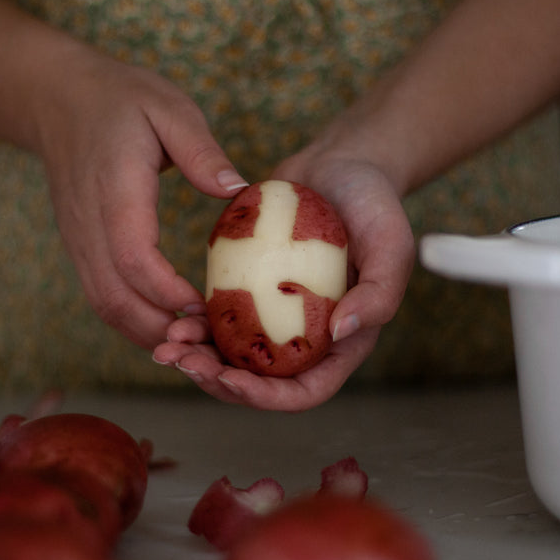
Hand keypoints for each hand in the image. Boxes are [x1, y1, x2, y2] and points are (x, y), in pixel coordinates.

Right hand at [36, 46, 246, 348]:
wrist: (57, 98)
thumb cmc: (121, 99)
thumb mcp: (169, 107)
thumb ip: (201, 149)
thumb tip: (237, 190)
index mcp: (114, 191)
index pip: (133, 257)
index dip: (168, 292)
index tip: (207, 308)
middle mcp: (88, 225)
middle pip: (114, 298)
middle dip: (162, 330)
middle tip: (211, 342)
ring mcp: (78, 241)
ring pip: (105, 306)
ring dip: (147, 334)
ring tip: (195, 344)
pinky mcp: (80, 248)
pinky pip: (103, 297)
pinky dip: (134, 321)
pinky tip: (170, 327)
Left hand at [153, 154, 414, 410]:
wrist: (341, 163)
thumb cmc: (375, 204)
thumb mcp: (393, 245)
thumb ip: (378, 294)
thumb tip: (340, 332)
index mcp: (340, 342)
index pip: (304, 391)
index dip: (265, 396)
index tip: (229, 378)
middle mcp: (303, 337)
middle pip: (258, 381)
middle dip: (216, 380)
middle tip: (181, 361)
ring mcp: (272, 315)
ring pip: (230, 356)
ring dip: (197, 359)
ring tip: (167, 344)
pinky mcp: (249, 289)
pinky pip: (218, 319)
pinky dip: (193, 324)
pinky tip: (173, 316)